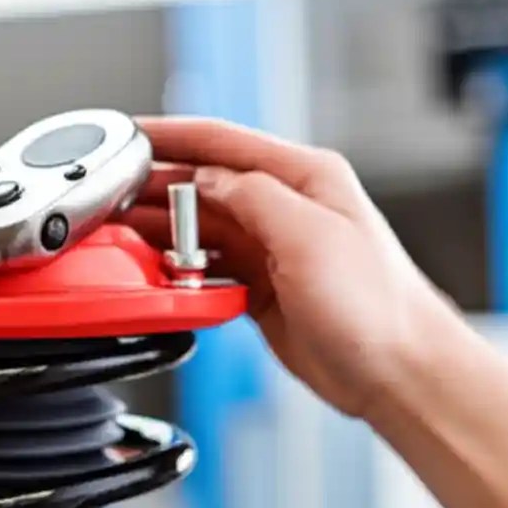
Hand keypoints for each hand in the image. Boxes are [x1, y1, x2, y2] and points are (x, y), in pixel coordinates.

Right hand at [125, 116, 455, 416]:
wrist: (399, 373)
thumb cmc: (377, 308)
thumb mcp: (310, 236)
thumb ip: (254, 197)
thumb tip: (206, 179)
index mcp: (304, 178)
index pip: (222, 142)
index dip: (169, 135)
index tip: (126, 133)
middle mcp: (285, 208)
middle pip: (202, 184)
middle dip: (152, 186)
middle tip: (108, 194)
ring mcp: (272, 249)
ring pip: (197, 228)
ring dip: (158, 231)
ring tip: (120, 234)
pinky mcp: (260, 289)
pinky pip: (203, 269)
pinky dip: (175, 271)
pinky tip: (156, 276)